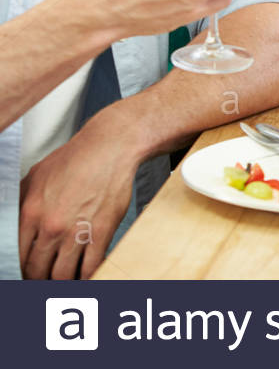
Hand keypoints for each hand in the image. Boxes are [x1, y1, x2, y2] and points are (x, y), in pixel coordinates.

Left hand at [19, 110, 140, 278]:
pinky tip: (87, 276)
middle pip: (38, 270)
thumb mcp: (36, 176)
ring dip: (63, 282)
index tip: (29, 272)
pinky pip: (91, 266)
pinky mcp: (102, 231)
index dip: (22, 269)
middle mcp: (51, 227)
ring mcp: (77, 231)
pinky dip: (88, 276)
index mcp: (31, 213)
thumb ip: (22, 201)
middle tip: (46, 280)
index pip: (18, 255)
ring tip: (66, 282)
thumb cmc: (77, 158)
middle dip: (41, 279)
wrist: (111, 148)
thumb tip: (14, 221)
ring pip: (63, 274)